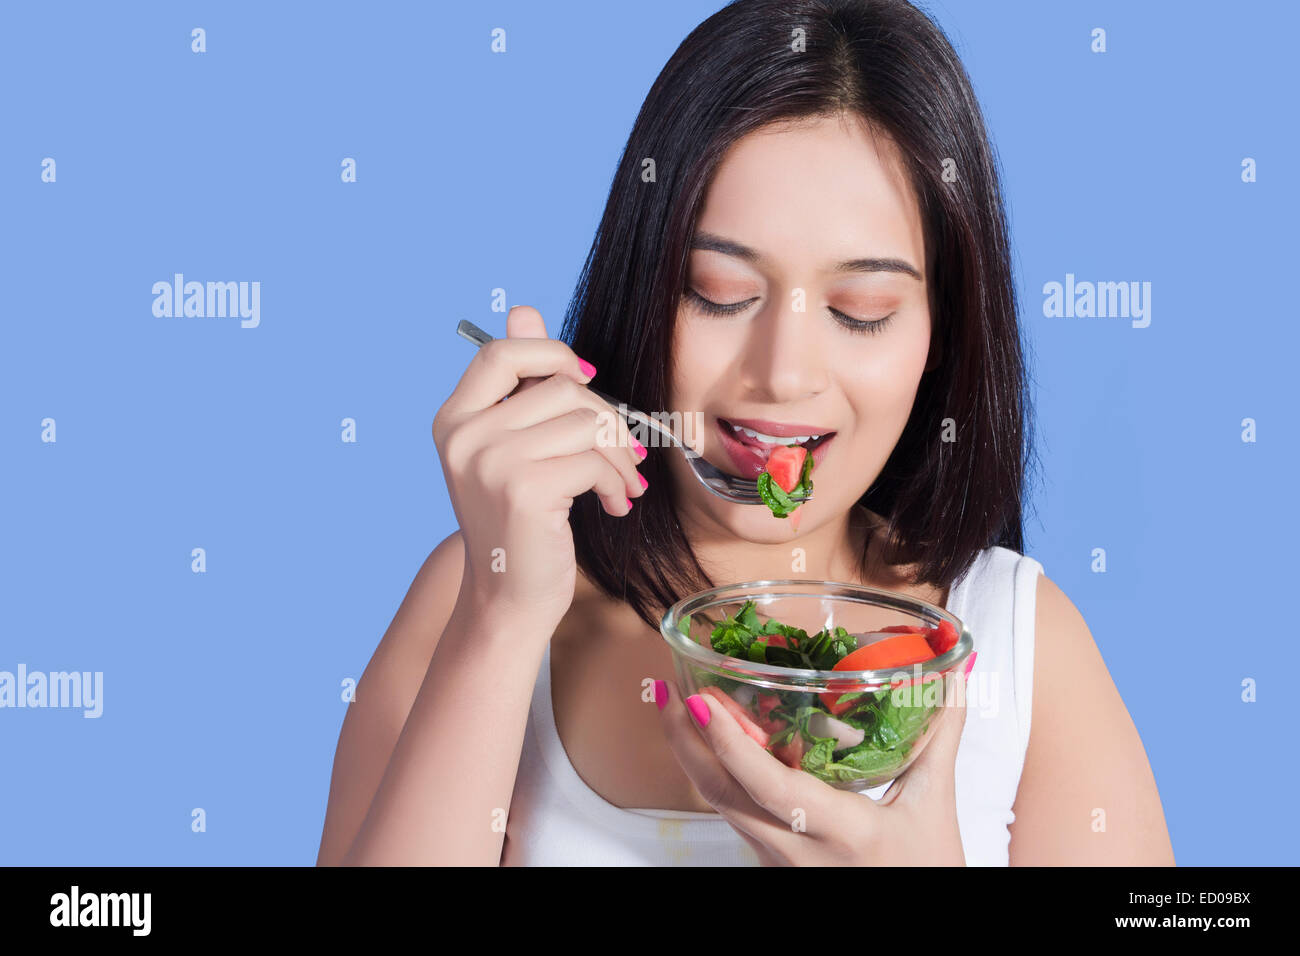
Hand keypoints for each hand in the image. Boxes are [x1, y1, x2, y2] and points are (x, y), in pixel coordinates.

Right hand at [432, 305, 647, 631]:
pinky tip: (612, 505)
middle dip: (608, 421)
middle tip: (623, 457)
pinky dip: (616, 482)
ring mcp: (490, 462)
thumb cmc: (519, 525)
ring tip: (620, 485)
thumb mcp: (515, 450)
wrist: (507, 599)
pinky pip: (595, 460)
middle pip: (560, 388)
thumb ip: (519, 385)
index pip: (503, 353)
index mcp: (454, 419)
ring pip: (587, 422)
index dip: (553, 355)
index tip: (587, 381)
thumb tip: (524, 311)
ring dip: (619, 456)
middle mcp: (464, 437)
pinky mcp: (524, 490)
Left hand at [654, 666, 971, 865]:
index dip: (727, 742)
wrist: (919, 931)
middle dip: (685, 740)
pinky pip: (736, 817)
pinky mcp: (774, 865)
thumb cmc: (928, 871)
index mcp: (838, 830)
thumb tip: (955, 672)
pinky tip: (718, 748)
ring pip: (721, 806)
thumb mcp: (936, 803)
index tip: (698, 700)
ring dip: (696, 757)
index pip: (766, 785)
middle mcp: (797, 851)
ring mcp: (779, 862)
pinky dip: (719, 778)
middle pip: (719, 794)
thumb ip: (941, 733)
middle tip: (671, 690)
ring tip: (684, 708)